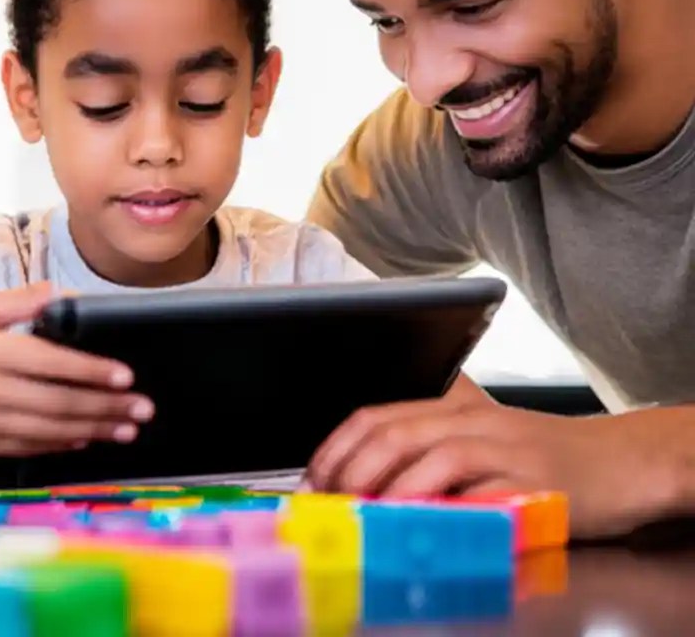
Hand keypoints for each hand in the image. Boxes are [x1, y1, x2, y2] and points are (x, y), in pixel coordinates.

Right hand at [0, 282, 152, 456]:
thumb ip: (23, 300)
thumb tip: (68, 296)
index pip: (52, 363)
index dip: (92, 371)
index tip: (126, 376)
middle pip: (58, 403)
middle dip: (105, 408)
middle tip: (142, 409)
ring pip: (47, 431)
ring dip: (91, 431)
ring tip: (126, 430)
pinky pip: (26, 447)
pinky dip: (59, 445)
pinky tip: (85, 439)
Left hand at [304, 380, 681, 539]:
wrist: (620, 460)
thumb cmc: (541, 455)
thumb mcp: (478, 434)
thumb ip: (426, 445)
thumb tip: (355, 472)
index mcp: (450, 407)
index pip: (375, 416)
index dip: (335, 449)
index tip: (312, 482)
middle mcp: (471, 421)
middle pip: (394, 433)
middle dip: (350, 471)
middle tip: (330, 504)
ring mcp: (502, 448)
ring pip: (432, 457)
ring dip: (390, 489)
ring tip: (366, 515)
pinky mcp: (531, 481)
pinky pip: (480, 493)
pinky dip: (446, 509)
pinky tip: (424, 524)